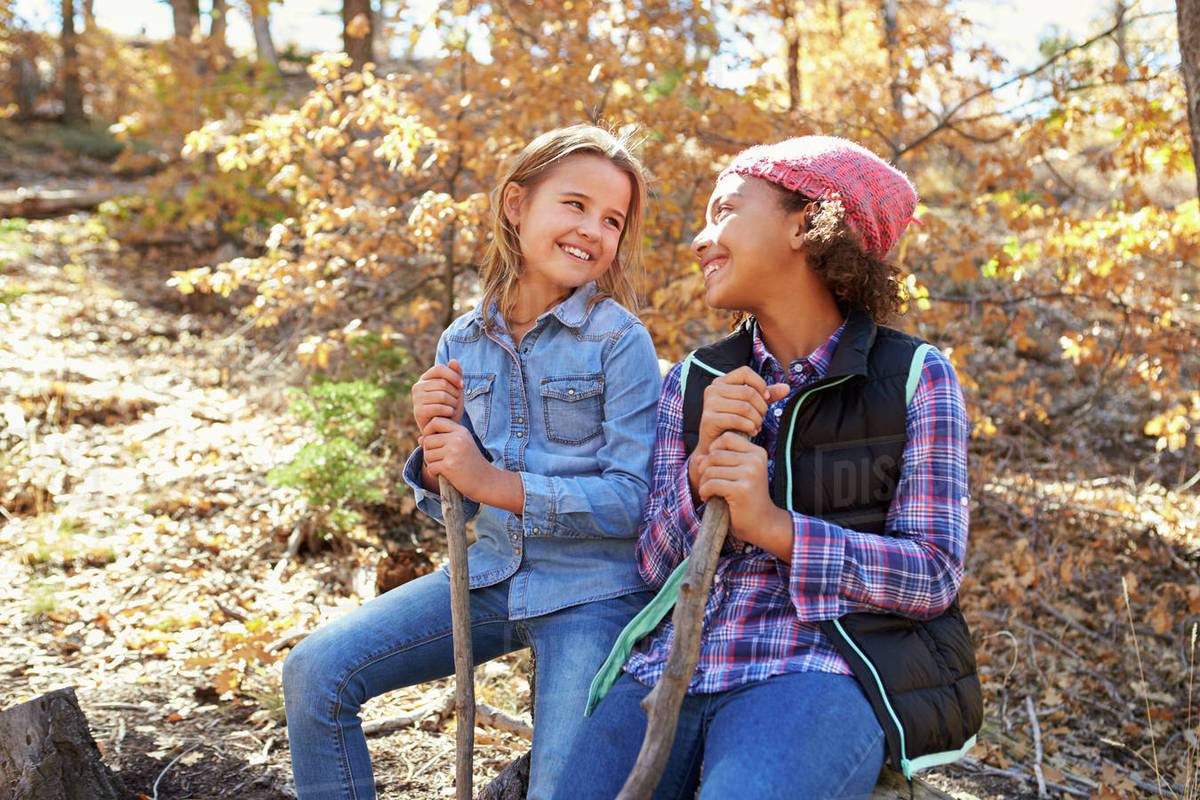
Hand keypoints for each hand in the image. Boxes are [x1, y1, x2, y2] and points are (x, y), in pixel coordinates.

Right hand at [412, 359, 463, 433]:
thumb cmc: (450, 407)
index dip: (453, 375)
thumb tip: (453, 360)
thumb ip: (456, 374)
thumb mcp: (455, 389)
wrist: (445, 428)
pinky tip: (449, 415)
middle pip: (443, 383)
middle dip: (455, 394)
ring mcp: (416, 399)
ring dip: (453, 404)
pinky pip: (438, 408)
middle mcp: (418, 386)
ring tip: (453, 409)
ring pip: (442, 395)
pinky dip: (448, 411)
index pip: (439, 368)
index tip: (462, 385)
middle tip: (456, 403)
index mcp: (425, 378)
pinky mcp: (418, 412)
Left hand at [420, 415, 489, 495]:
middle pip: (428, 440)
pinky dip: (434, 473)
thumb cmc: (471, 463)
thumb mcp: (460, 446)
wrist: (486, 481)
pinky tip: (443, 474)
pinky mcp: (449, 466)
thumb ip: (442, 440)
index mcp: (461, 431)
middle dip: (430, 452)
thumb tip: (420, 439)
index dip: (429, 431)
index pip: (436, 421)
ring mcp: (453, 452)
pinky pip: (430, 467)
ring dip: (432, 463)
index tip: (433, 442)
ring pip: (427, 454)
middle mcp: (457, 439)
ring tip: (444, 467)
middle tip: (440, 460)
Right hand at [688, 366, 788, 493]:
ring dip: (757, 419)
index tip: (767, 398)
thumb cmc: (733, 424)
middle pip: (748, 392)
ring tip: (758, 427)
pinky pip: (736, 419)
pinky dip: (749, 426)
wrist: (715, 445)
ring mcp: (709, 403)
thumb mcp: (751, 407)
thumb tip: (787, 387)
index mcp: (721, 382)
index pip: (745, 372)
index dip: (760, 383)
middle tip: (762, 419)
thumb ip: (767, 396)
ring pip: (744, 407)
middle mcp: (712, 389)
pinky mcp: (708, 418)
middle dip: (761, 407)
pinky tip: (752, 432)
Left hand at [696, 431, 792, 561]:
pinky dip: (704, 491)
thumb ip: (719, 462)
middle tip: (707, 482)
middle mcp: (755, 460)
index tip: (713, 464)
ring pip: (711, 470)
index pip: (727, 437)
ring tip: (708, 491)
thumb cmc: (747, 498)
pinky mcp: (741, 489)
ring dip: (704, 482)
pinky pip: (711, 484)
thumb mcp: (736, 475)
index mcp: (757, 453)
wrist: (762, 523)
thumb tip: (698, 458)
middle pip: (715, 454)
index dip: (714, 448)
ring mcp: (749, 474)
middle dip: (704, 469)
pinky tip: (707, 497)